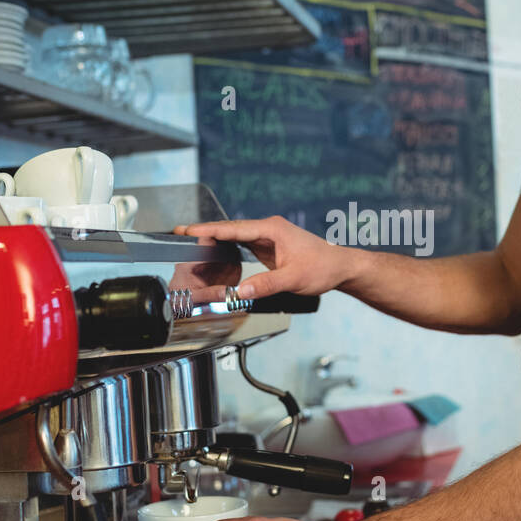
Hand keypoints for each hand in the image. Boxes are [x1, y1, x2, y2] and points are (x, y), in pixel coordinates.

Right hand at [172, 216, 355, 302]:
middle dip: (204, 231)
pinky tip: (214, 250)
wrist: (340, 267)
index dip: (208, 229)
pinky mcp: (269, 246)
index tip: (188, 230)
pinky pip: (242, 243)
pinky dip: (226, 246)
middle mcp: (268, 228)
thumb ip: (266, 284)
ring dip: (214, 238)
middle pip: (230, 228)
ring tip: (189, 240)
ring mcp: (268, 236)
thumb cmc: (322, 268)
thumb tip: (241, 292)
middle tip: (179, 232)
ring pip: (235, 235)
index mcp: (272, 229)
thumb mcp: (293, 279)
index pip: (233, 228)